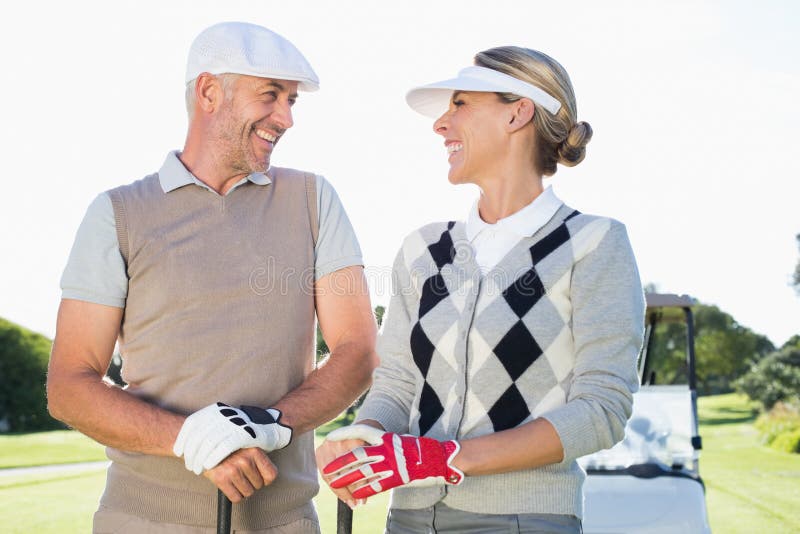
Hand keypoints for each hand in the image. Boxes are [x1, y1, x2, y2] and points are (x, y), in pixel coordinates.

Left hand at [174, 402, 291, 473]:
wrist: (268, 427)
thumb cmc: (240, 429)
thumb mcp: (221, 424)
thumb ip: (206, 430)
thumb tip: (185, 444)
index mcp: (215, 410)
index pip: (192, 423)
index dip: (182, 439)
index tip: (179, 452)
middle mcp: (223, 414)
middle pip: (199, 435)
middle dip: (191, 453)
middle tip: (189, 466)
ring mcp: (234, 423)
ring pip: (209, 442)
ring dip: (200, 458)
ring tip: (197, 469)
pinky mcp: (244, 434)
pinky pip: (224, 447)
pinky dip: (214, 457)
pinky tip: (209, 466)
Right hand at [203, 448, 276, 502]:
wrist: (206, 445)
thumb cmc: (229, 448)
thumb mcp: (247, 446)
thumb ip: (258, 458)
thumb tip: (268, 477)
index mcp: (254, 451)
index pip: (271, 475)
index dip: (265, 479)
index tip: (258, 476)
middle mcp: (245, 460)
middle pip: (259, 485)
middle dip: (251, 482)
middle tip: (242, 474)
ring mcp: (233, 470)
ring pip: (248, 492)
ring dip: (242, 489)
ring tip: (235, 479)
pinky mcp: (221, 479)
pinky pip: (236, 498)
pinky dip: (234, 495)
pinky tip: (230, 485)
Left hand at [321, 424, 463, 498]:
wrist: (438, 458)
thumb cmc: (415, 449)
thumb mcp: (396, 441)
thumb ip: (380, 444)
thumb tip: (362, 449)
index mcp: (385, 437)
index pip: (360, 431)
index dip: (343, 433)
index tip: (329, 437)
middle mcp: (387, 448)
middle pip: (357, 455)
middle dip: (340, 463)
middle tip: (327, 470)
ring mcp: (392, 463)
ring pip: (363, 472)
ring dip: (347, 479)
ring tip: (335, 485)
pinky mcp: (398, 477)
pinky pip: (376, 485)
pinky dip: (363, 490)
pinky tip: (355, 494)